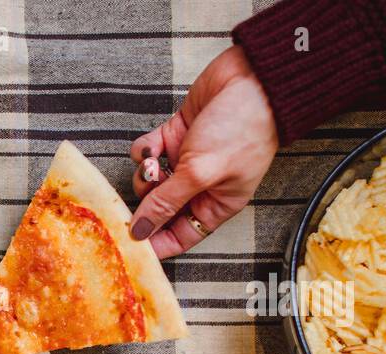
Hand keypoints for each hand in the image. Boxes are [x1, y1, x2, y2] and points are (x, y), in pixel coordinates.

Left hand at [128, 44, 276, 257]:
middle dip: (146, 203)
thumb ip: (167, 202)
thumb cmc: (242, 128)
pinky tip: (153, 145)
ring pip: (148, 182)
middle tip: (147, 189)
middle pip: (159, 210)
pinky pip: (147, 153)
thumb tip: (141, 231)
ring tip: (154, 162)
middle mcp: (200, 186)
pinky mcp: (175, 136)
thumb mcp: (201, 173)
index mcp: (216, 205)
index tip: (132, 242)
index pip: (180, 236)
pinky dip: (144, 150)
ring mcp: (186, 161)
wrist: (253, 79)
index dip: (156, 242)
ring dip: (144, 174)